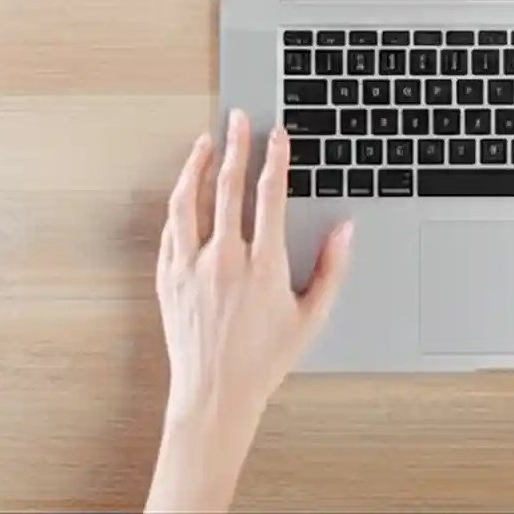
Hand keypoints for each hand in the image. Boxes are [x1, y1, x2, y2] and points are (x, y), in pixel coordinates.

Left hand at [156, 110, 351, 419]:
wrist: (215, 394)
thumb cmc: (265, 360)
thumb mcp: (312, 317)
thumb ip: (332, 269)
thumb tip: (345, 231)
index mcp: (262, 266)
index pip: (269, 196)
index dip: (275, 159)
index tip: (278, 135)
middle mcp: (223, 260)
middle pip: (227, 187)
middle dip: (235, 146)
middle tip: (239, 120)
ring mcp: (190, 268)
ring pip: (188, 201)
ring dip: (196, 166)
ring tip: (204, 142)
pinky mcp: (168, 279)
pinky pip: (169, 230)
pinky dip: (178, 203)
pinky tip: (183, 190)